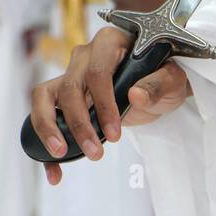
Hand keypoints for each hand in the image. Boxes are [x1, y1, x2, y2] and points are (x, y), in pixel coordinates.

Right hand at [28, 25, 190, 182]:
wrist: (154, 89)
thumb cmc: (163, 77)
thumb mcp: (172, 80)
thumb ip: (158, 84)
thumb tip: (135, 94)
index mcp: (109, 43)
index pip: (97, 70)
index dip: (103, 103)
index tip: (115, 133)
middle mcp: (83, 56)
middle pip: (69, 88)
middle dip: (79, 124)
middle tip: (95, 153)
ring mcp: (69, 75)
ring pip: (44, 97)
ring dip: (49, 128)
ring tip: (60, 155)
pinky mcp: (61, 98)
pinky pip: (43, 116)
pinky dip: (44, 144)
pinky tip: (55, 172)